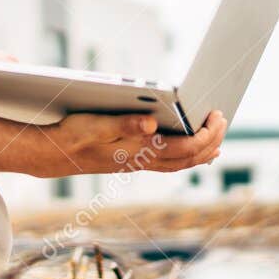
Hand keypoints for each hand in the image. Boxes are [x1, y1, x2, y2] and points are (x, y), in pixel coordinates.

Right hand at [19, 110, 226, 177]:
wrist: (55, 154)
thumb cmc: (74, 135)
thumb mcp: (96, 124)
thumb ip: (124, 124)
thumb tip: (151, 123)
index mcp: (139, 150)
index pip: (185, 148)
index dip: (206, 134)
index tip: (217, 116)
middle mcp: (143, 161)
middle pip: (189, 158)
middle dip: (211, 141)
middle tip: (222, 120)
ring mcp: (139, 163)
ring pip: (180, 163)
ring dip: (202, 152)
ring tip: (217, 139)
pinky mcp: (133, 161)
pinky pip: (169, 162)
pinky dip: (186, 156)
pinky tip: (190, 149)